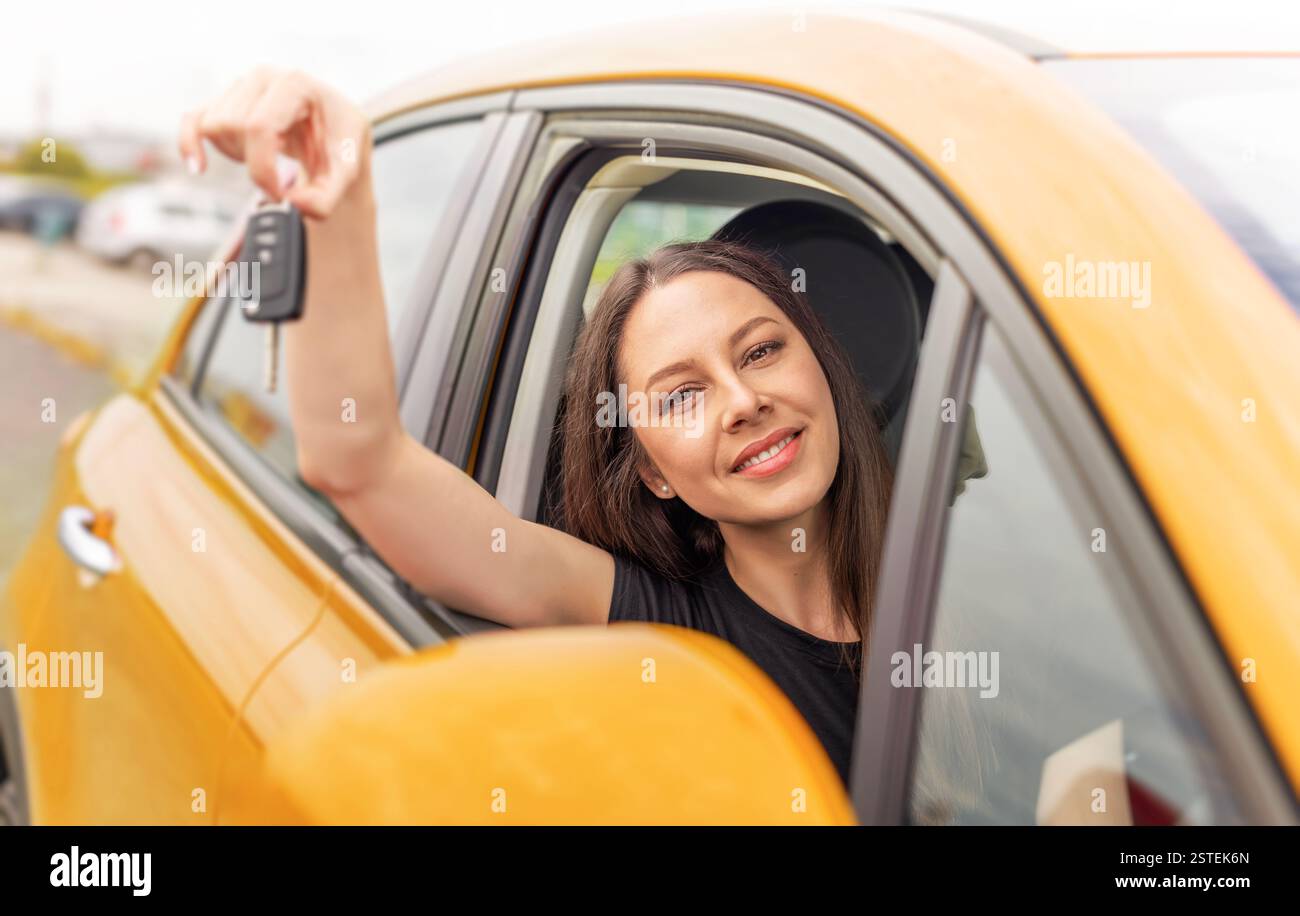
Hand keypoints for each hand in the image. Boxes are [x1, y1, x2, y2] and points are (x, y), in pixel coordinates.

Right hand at [178, 67, 371, 219]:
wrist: (335, 126)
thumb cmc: (339, 141)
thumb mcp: (346, 171)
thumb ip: (326, 196)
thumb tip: (294, 205)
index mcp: (296, 84)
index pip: (259, 126)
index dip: (263, 169)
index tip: (280, 195)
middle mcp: (264, 77)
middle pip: (233, 127)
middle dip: (254, 162)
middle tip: (282, 178)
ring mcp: (242, 87)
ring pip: (214, 128)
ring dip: (238, 155)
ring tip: (271, 159)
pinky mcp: (226, 102)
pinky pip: (193, 121)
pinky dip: (191, 143)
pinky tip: (198, 167)